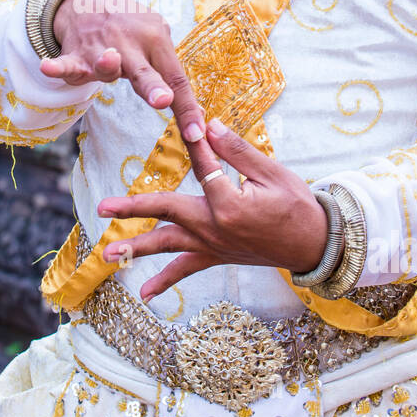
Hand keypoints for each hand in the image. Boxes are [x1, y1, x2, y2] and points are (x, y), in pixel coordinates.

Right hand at [39, 0, 205, 141]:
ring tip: (110, 60)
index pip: (176, 79)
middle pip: (145, 71)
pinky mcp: (76, 54)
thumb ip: (168, 77)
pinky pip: (66, 63)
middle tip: (163, 99)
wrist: (91, 1)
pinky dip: (57, 67)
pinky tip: (49, 67)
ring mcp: (102, 48)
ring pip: (105, 63)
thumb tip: (196, 116)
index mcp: (157, 41)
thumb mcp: (155, 44)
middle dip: (153, 86)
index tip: (196, 134)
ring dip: (107, 65)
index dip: (187, 108)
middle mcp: (131, 44)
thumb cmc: (132, 32)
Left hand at [96, 116, 328, 300]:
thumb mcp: (272, 173)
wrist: (314, 245)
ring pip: (168, 245)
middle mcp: (215, 227)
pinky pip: (186, 270)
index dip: (194, 142)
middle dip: (132, 208)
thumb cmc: (297, 205)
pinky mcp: (216, 256)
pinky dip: (165, 282)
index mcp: (228, 203)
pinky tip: (144, 294)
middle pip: (167, 211)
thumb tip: (209, 125)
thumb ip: (237, 151)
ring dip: (136, 249)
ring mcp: (213, 245)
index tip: (184, 122)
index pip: (202, 166)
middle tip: (102, 208)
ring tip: (107, 256)